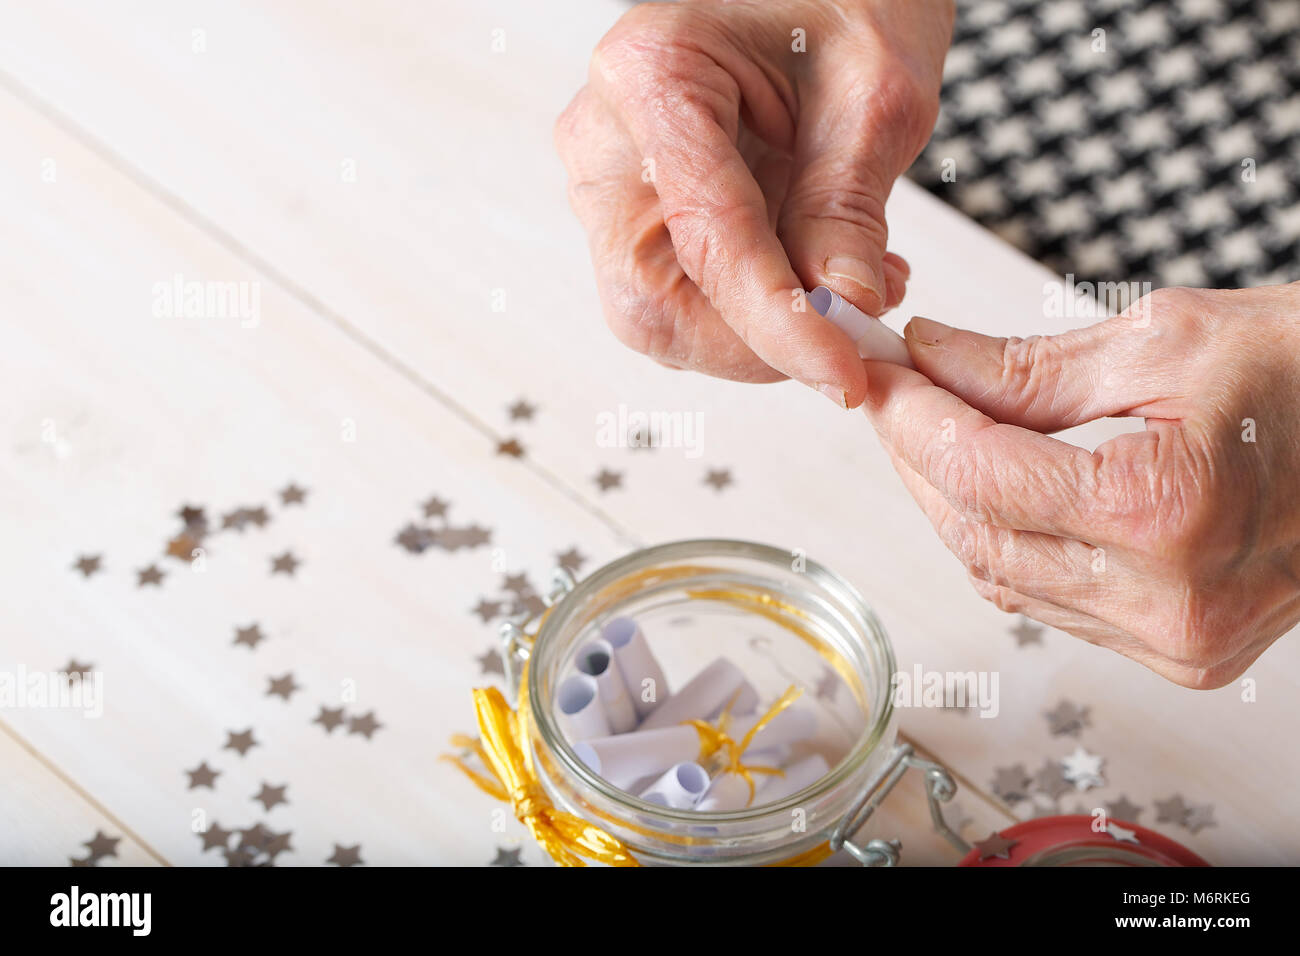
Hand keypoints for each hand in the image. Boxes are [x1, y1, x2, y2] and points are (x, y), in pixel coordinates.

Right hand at [555, 0, 953, 406]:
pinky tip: (815, 281)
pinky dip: (750, 319)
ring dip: (758, 336)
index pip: (706, 239)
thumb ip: (847, 208)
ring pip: (656, 316)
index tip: (845, 374)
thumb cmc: (841, 3)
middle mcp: (606, 137)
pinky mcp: (634, 214)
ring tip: (850, 292)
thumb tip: (843, 314)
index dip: (779, 324)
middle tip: (853, 339)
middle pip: (651, 300)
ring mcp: (610, 182)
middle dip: (756, 343)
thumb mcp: (874, 93)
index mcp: (652, 76)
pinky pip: (675, 301)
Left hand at [864, 284, 1299, 687]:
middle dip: (917, 456)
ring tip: (932, 428)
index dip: (910, 416)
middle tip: (892, 392)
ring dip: (950, 500)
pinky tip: (988, 484)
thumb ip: (1026, 368)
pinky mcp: (1179, 652)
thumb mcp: (1167, 340)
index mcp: (1168, 512)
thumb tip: (929, 361)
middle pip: (975, 531)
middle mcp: (1168, 599)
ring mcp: (1174, 640)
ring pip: (999, 574)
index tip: (878, 370)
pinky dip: (1002, 540)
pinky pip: (1046, 600)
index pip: (980, 472)